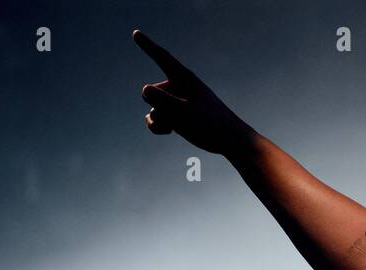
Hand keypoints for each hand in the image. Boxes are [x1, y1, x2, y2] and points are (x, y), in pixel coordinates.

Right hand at [134, 30, 254, 155]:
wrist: (230, 140)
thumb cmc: (211, 124)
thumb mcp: (185, 112)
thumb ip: (163, 101)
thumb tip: (145, 90)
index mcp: (185, 78)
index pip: (162, 58)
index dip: (147, 46)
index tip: (135, 33)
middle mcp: (178, 87)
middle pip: (151, 93)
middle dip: (158, 108)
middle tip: (182, 116)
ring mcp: (176, 101)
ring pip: (153, 109)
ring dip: (160, 121)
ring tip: (179, 127)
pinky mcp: (176, 115)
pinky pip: (155, 119)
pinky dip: (158, 126)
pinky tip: (170, 131)